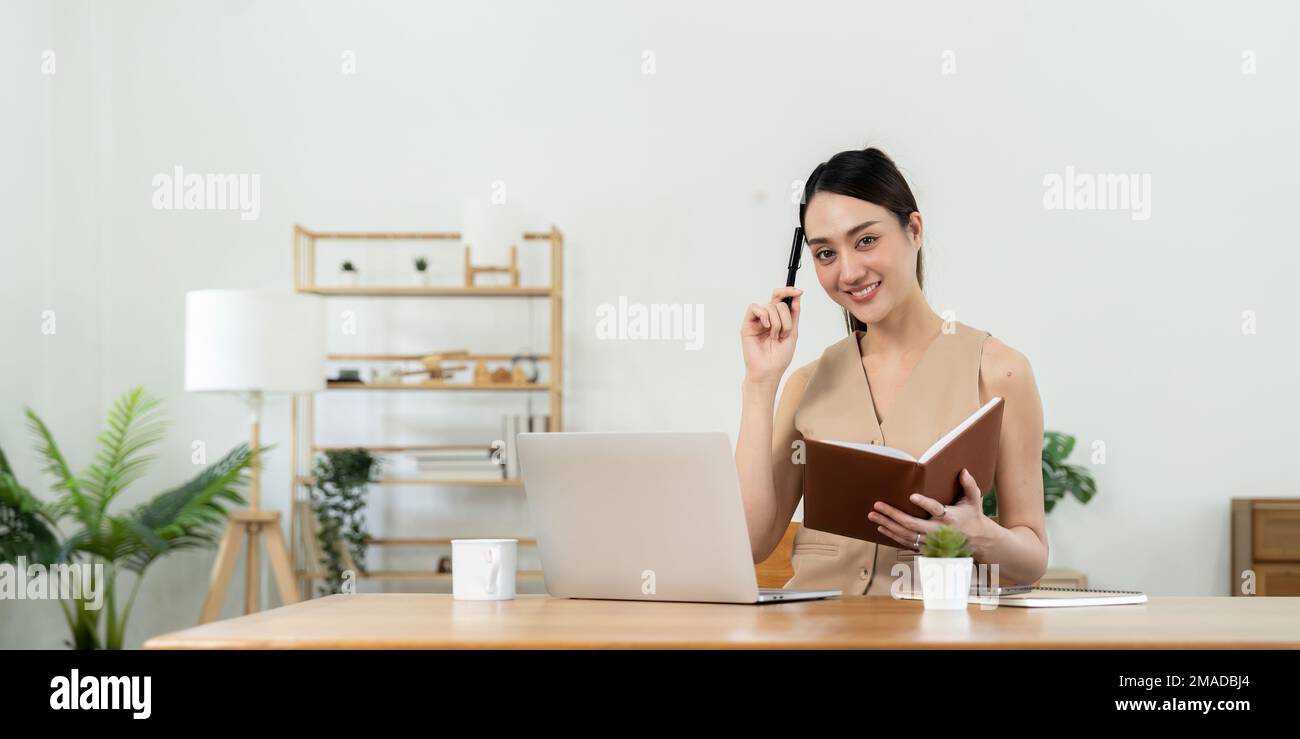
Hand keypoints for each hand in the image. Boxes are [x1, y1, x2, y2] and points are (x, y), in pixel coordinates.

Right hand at [741, 287, 801, 385]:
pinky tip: (766, 326)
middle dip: (785, 317)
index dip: (789, 291)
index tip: (799, 291)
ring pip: (769, 306)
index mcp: (778, 319)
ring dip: (777, 322)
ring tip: (775, 336)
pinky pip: (754, 308)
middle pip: (777, 301)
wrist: (769, 371)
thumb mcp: (793, 332)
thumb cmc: (779, 357)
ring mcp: (757, 321)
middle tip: (785, 332)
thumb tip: (797, 295)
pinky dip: (763, 315)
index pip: (781, 298)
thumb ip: (794, 314)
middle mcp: (767, 318)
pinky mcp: (747, 324)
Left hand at [868, 468, 989, 555]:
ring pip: (906, 535)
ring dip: (888, 525)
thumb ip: (969, 485)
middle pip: (913, 524)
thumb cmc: (972, 517)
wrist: (977, 541)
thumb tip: (963, 471)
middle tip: (878, 506)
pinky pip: (906, 542)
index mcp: (950, 518)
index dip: (924, 503)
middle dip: (893, 515)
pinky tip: (881, 527)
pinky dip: (892, 535)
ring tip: (873, 515)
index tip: (912, 496)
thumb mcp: (974, 500)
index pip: (936, 510)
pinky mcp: (926, 547)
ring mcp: (931, 541)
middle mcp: (938, 531)